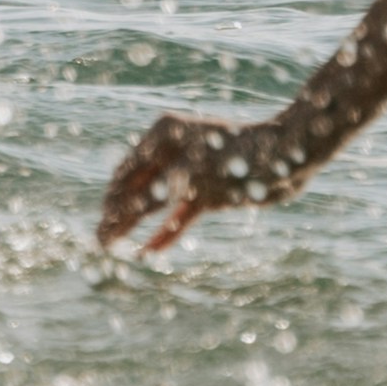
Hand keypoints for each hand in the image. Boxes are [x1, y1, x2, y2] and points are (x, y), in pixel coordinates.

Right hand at [98, 110, 298, 255]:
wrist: (286, 157)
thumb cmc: (237, 155)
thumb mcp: (191, 174)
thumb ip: (154, 194)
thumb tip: (118, 213)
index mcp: (161, 134)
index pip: (126, 174)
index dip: (111, 204)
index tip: (100, 232)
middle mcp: (172, 151)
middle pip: (135, 187)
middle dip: (117, 215)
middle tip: (100, 245)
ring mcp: (191, 172)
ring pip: (153, 202)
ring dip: (135, 224)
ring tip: (115, 247)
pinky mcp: (207, 193)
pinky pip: (178, 215)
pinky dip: (164, 232)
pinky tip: (149, 251)